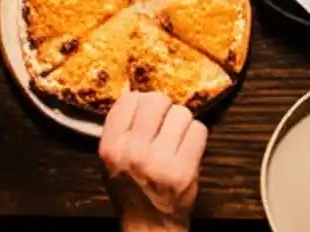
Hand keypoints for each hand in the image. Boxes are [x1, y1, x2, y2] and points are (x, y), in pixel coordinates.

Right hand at [99, 92, 207, 231]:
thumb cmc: (130, 188)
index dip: (142, 101)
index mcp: (110, 147)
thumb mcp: (112, 160)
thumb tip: (138, 91)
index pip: (128, 100)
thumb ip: (122, 128)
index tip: (147, 111)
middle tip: (166, 121)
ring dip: (183, 122)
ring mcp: (159, 160)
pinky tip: (187, 147)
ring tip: (176, 138)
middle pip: (158, 101)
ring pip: (182, 113)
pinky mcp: (184, 168)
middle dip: (165, 107)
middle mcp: (132, 151)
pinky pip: (199, 130)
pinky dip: (196, 135)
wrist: (148, 223)